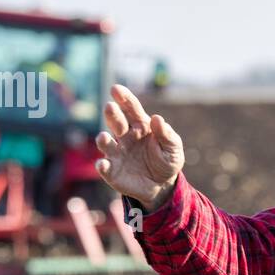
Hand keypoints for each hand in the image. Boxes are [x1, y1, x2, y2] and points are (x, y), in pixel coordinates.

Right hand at [95, 84, 184, 212]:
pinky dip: (101, 166)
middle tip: (110, 107)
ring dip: (103, 139)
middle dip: (112, 114)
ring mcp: (117, 153)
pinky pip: (104, 167)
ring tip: (104, 138)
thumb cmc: (167, 160)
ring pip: (105, 143)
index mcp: (140, 126)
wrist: (162, 185)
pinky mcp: (112, 171)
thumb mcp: (173, 148)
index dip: (124, 98)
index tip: (116, 89)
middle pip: (116, 122)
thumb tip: (157, 118)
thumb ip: (166, 134)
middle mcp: (125, 136)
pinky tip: (102, 164)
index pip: (131, 108)